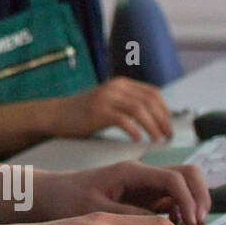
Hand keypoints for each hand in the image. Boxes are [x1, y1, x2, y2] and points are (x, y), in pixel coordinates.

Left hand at [35, 162, 209, 224]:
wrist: (51, 195)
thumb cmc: (68, 199)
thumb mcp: (97, 211)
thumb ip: (130, 217)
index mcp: (131, 172)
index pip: (175, 178)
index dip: (189, 200)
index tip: (192, 224)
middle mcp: (143, 174)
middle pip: (189, 175)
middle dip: (200, 199)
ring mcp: (146, 185)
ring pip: (184, 186)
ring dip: (193, 206)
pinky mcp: (144, 197)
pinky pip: (173, 200)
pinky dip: (182, 213)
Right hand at [47, 77, 172, 141]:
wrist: (56, 115)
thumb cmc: (83, 114)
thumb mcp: (109, 102)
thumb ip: (128, 105)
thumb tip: (155, 119)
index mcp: (121, 84)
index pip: (153, 93)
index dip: (166, 111)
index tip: (169, 126)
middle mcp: (115, 87)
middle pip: (150, 101)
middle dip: (163, 120)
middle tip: (168, 136)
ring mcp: (106, 98)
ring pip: (140, 110)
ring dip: (153, 127)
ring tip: (158, 140)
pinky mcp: (98, 111)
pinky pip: (123, 120)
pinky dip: (135, 131)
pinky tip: (138, 140)